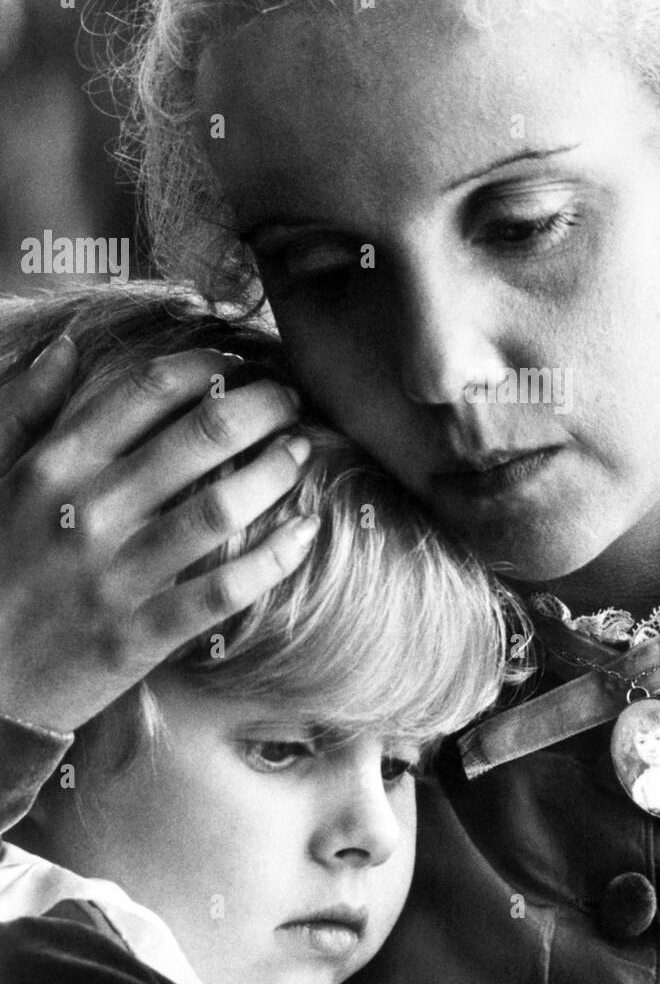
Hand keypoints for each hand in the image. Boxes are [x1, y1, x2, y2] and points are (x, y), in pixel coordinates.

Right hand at [0, 336, 316, 731]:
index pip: (148, 389)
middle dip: (263, 406)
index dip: (209, 365)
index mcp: (54, 466)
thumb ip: (24, 408)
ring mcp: (117, 576)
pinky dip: (275, 556)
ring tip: (302, 450)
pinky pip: (224, 588)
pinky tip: (307, 530)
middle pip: (203, 434)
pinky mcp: (140, 635)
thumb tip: (68, 348)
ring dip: (277, 469)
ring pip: (222, 505)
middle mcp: (89, 512)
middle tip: (290, 400)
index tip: (240, 364)